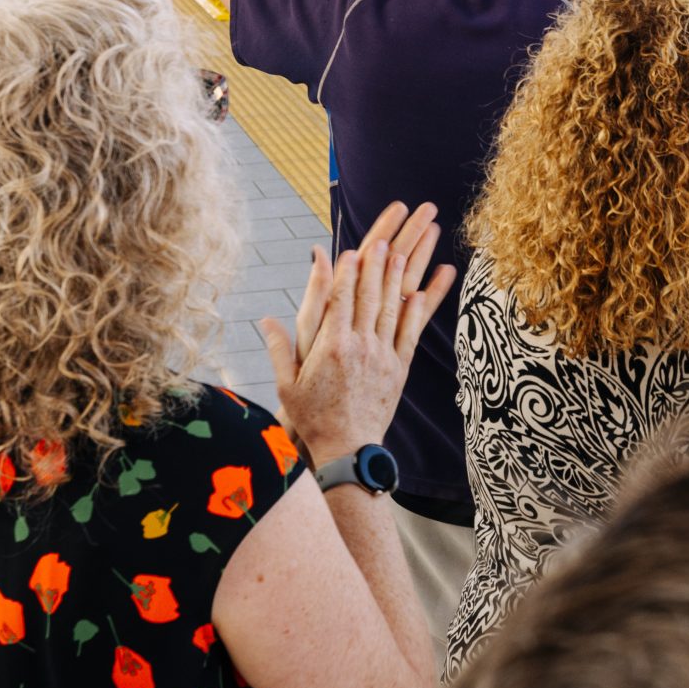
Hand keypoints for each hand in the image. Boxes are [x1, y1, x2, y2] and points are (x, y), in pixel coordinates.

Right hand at [260, 201, 454, 465]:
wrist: (347, 449)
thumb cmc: (311, 418)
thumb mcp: (287, 385)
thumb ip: (279, 349)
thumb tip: (266, 319)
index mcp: (331, 348)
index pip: (340, 300)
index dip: (347, 272)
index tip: (353, 248)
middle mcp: (359, 347)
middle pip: (368, 297)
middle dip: (376, 264)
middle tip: (385, 237)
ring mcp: (382, 356)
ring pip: (391, 309)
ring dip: (398, 278)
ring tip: (405, 250)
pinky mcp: (399, 368)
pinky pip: (411, 333)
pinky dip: (418, 309)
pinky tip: (423, 290)